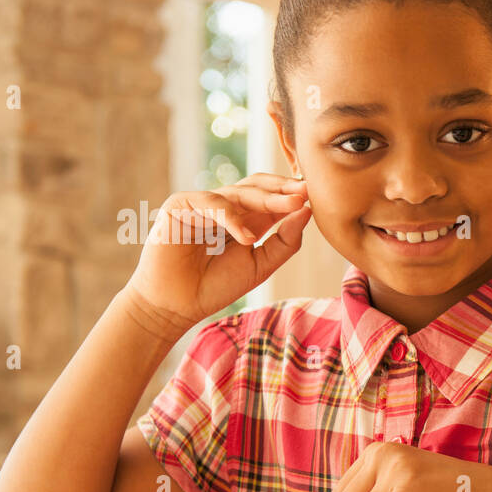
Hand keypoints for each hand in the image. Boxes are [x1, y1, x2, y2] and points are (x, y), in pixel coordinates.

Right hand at [124, 173, 312, 332]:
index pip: (271, 197)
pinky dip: (230, 218)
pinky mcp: (180, 205)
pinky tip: (247, 238)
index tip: (314, 196)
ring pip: (237, 192)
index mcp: (246, 219)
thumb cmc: (216, 286)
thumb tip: (307, 212)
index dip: (291, 194)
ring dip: (265, 199)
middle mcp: (225, 208)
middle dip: (282, 189)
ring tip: (290, 206)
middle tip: (304, 192)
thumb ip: (285, 241)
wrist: (177, 305)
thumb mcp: (261, 265)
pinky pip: (210, 203)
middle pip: (256, 187)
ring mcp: (202, 204)